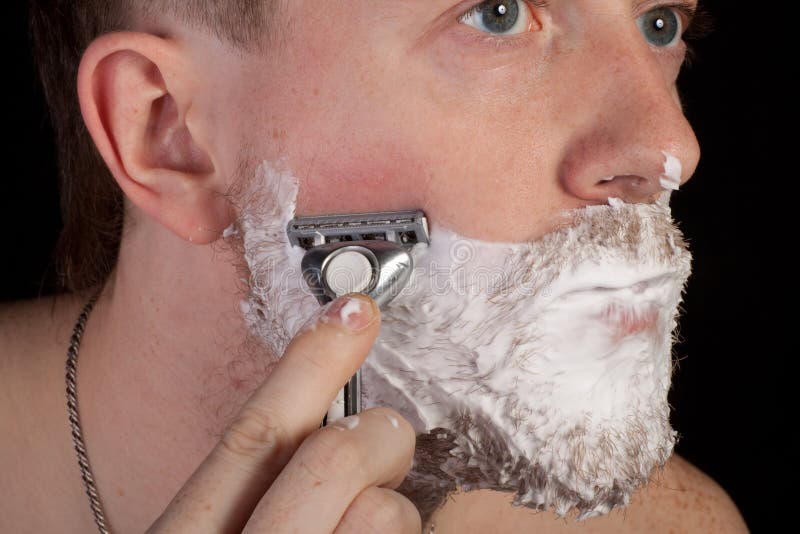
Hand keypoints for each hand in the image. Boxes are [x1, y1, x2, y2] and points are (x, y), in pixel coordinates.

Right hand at [146, 294, 419, 532]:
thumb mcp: (205, 530)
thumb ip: (250, 479)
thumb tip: (324, 416)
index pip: (254, 435)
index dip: (311, 364)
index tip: (354, 311)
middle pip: (334, 459)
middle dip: (379, 437)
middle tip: (384, 445)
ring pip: (386, 512)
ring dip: (388, 507)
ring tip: (356, 525)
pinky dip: (414, 533)